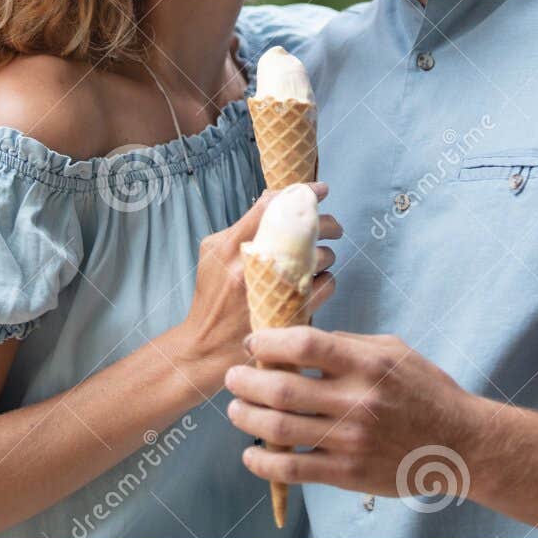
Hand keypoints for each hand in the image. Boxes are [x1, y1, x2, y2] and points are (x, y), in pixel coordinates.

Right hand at [173, 186, 338, 390]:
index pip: (271, 205)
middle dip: (326, 223)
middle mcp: (252, 265)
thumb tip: (272, 201)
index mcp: (230, 246)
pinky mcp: (291, 314)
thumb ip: (240, 229)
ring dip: (326, 256)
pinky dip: (326, 281)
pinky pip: (326, 286)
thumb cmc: (211, 297)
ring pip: (321, 258)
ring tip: (319, 261)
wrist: (205, 348)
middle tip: (332, 227)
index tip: (319, 190)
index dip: (301, 192)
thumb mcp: (212, 255)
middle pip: (306, 229)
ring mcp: (273, 291)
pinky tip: (317, 284)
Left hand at [224, 328, 476, 496]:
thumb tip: (300, 340)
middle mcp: (357, 401)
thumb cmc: (425, 391)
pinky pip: (293, 469)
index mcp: (368, 364)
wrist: (460, 444)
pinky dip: (263, 462)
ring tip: (235, 409)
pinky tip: (251, 453)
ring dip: (246, 417)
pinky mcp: (348, 473)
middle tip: (233, 377)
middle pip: (282, 388)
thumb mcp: (393, 351)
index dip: (269, 341)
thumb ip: (348, 344)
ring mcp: (351, 440)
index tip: (253, 343)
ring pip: (279, 429)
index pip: (305, 344)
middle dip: (245, 380)